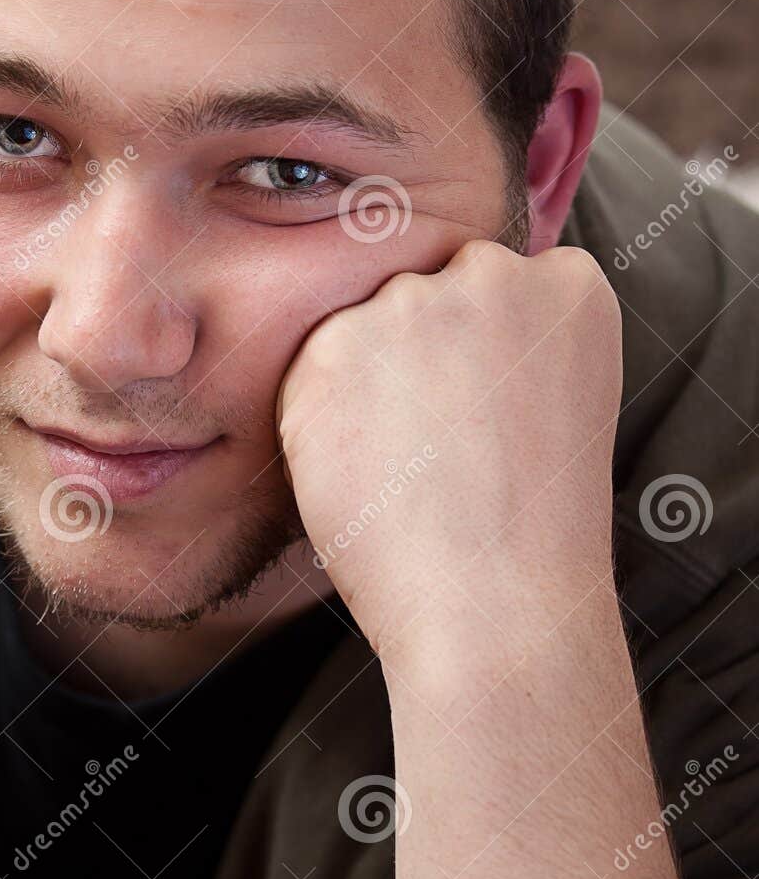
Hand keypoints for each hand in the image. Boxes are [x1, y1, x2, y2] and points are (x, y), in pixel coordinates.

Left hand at [276, 239, 622, 665]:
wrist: (496, 605)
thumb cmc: (532, 525)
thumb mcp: (558, 396)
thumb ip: (510, 333)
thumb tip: (434, 317)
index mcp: (568, 284)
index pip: (493, 283)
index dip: (480, 355)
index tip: (491, 413)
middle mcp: (489, 273)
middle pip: (422, 294)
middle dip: (417, 358)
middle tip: (443, 449)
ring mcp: (407, 305)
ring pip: (362, 330)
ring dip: (364, 384)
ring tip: (408, 468)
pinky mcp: (330, 348)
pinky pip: (310, 375)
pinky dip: (320, 422)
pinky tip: (367, 475)